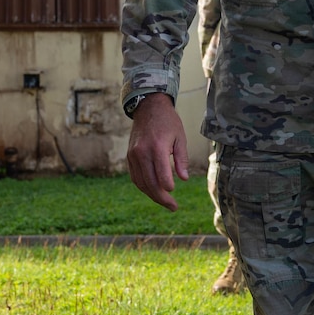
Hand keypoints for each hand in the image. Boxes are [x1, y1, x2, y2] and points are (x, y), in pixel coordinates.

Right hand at [125, 93, 187, 209]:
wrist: (148, 107)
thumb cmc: (168, 121)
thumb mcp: (180, 137)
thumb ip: (182, 159)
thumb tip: (184, 179)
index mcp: (157, 147)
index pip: (162, 176)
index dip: (169, 187)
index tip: (175, 191)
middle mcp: (142, 153)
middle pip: (150, 183)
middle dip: (162, 198)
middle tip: (173, 207)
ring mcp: (134, 155)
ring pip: (141, 183)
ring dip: (153, 195)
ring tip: (165, 202)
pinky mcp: (130, 156)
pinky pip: (135, 177)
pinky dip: (144, 187)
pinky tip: (154, 192)